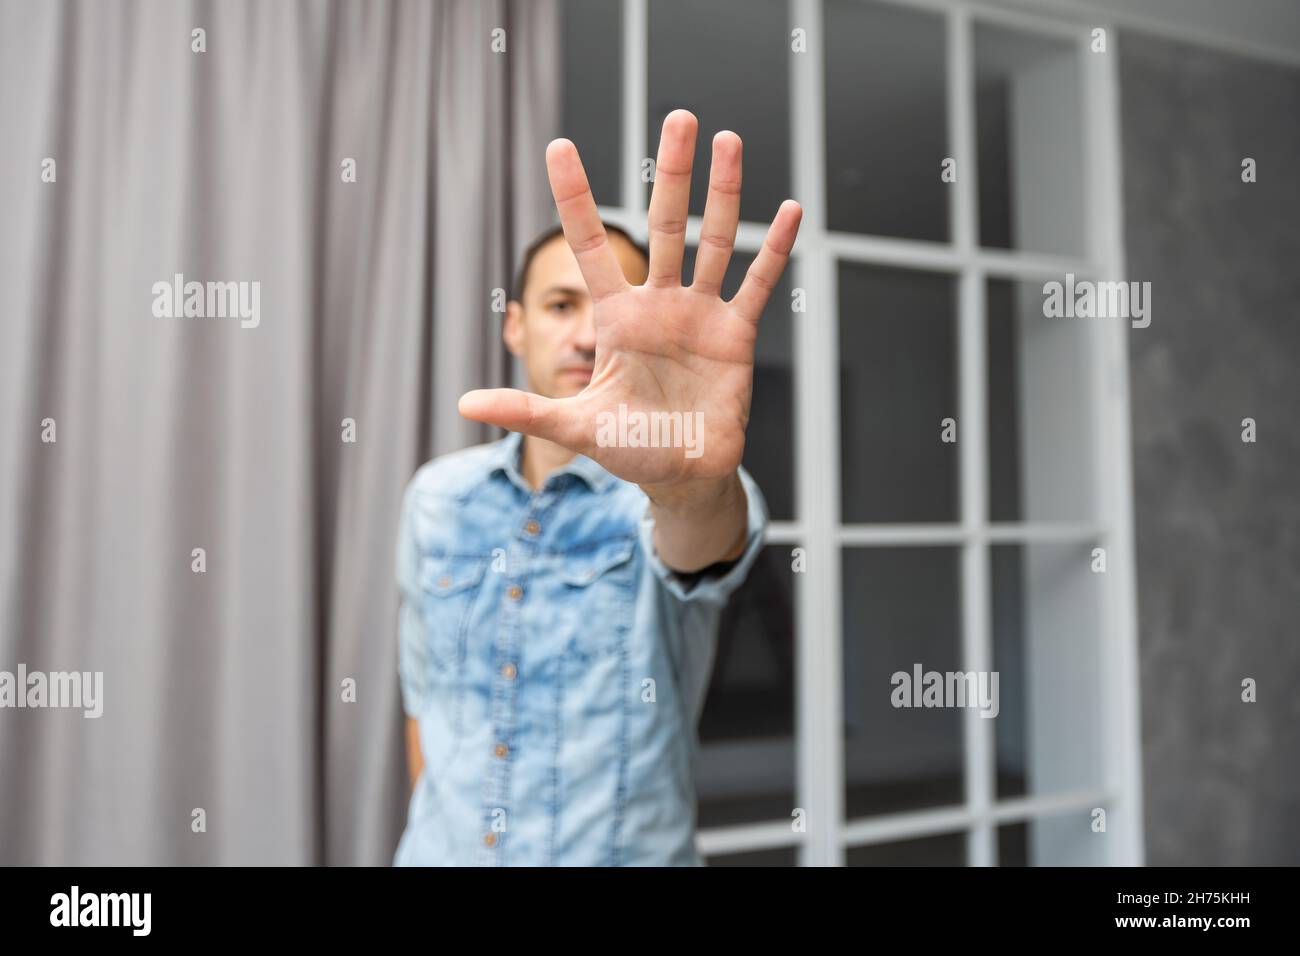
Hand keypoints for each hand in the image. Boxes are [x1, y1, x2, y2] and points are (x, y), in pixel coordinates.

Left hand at [458, 109, 801, 491]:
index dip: (574, 197)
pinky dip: (775, 249)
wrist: (681, 473)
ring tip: (729, 140)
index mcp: (616, 317)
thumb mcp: (575, 427)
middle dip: (672, 173)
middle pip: (666, 224)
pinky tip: (790, 210)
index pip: (590, 245)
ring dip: (724, 192)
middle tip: (678, 117)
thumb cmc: (629, 448)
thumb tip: (464, 403)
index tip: (559, 146)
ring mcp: (699, 314)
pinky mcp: (735, 334)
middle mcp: (658, 304)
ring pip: (713, 240)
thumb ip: (526, 410)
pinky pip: (758, 283)